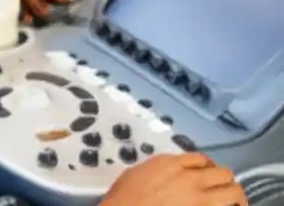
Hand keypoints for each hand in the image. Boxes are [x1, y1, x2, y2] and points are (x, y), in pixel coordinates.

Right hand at [103, 153, 246, 205]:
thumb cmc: (123, 197)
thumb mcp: (137, 173)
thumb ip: (159, 168)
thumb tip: (169, 171)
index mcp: (170, 164)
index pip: (200, 159)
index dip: (205, 166)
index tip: (204, 173)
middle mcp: (190, 179)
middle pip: (223, 172)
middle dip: (224, 179)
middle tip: (221, 186)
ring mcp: (200, 199)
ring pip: (233, 192)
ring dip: (235, 195)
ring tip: (233, 201)